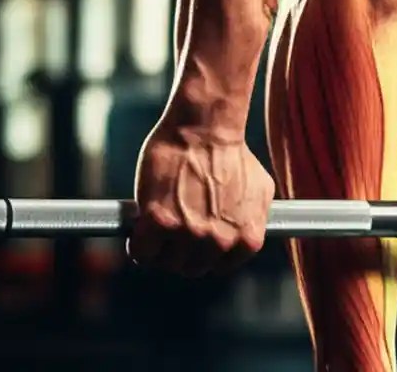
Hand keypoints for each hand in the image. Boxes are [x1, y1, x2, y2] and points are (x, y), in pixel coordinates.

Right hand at [129, 127, 274, 277]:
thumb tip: (245, 235)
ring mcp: (188, 234)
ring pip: (165, 263)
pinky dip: (137, 245)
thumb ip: (253, 221)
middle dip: (181, 252)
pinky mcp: (158, 222)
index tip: (196, 243)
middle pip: (191, 268)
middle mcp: (219, 242)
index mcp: (247, 239)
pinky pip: (141, 252)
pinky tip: (139, 231)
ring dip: (159, 250)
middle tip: (173, 233)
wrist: (205, 129)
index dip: (205, 254)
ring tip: (157, 230)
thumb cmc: (231, 153)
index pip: (219, 267)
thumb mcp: (259, 192)